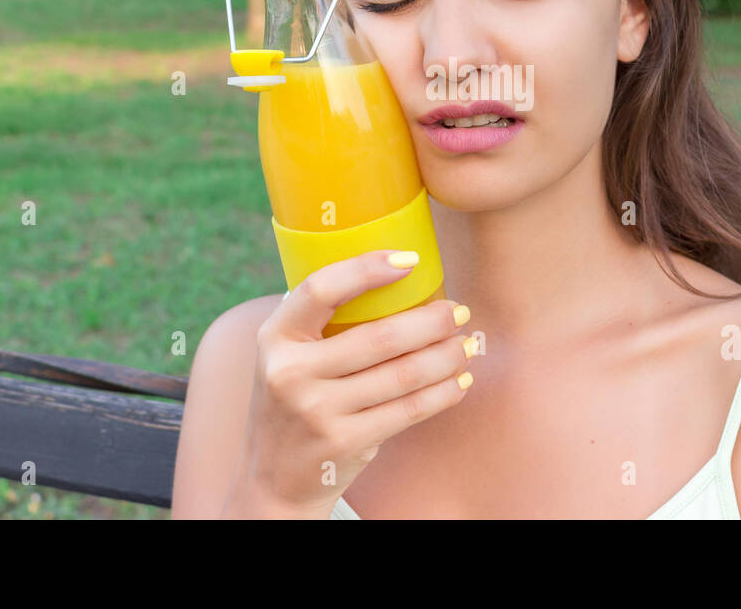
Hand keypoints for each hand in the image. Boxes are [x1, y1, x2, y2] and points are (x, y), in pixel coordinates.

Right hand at [222, 249, 476, 517]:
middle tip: (459, 310)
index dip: (367, 269)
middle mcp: (291, 372)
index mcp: (276, 337)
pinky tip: (459, 381)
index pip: (321, 289)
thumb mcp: (288, 356)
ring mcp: (318, 411)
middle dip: (432, 320)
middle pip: (380, 336)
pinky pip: (409, 410)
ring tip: (467, 344)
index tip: (410, 260)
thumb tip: (400, 282)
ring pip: (403, 374)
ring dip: (446, 356)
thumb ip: (324, 324)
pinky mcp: (345, 442)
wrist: (273, 479)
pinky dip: (442, 393)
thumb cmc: (294, 401)